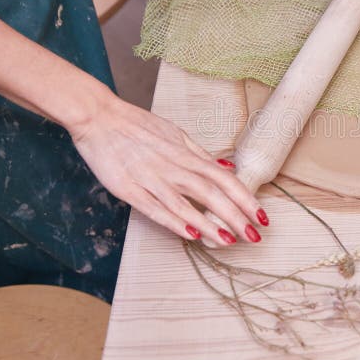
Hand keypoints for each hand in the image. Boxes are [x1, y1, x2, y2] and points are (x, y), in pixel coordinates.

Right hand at [69, 95, 266, 246]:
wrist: (99, 117)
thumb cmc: (138, 125)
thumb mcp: (175, 134)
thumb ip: (200, 154)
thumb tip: (227, 167)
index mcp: (187, 154)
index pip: (224, 179)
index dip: (245, 198)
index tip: (261, 216)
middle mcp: (174, 167)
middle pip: (212, 193)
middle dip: (236, 216)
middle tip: (254, 236)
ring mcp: (152, 179)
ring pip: (187, 204)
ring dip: (210, 224)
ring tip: (230, 241)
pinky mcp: (129, 189)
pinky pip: (156, 209)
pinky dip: (174, 222)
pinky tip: (191, 236)